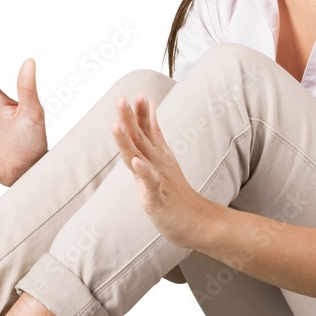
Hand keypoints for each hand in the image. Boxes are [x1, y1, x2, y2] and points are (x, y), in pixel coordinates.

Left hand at [111, 93, 212, 247]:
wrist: (198, 221)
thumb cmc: (177, 191)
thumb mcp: (164, 157)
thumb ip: (155, 132)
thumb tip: (150, 108)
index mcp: (157, 155)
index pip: (147, 129)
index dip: (140, 112)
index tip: (136, 93)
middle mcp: (157, 162)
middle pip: (140, 137)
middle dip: (129, 118)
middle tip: (121, 99)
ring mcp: (158, 178)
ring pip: (139, 156)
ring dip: (128, 140)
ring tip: (117, 125)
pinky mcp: (157, 197)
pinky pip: (149, 183)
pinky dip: (143, 172)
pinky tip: (137, 162)